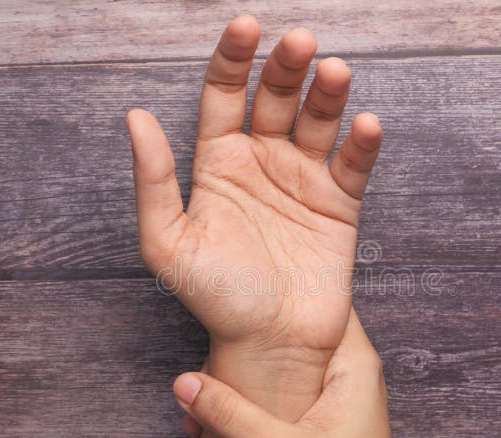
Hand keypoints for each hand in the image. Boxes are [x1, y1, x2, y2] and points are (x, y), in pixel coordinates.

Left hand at [126, 15, 382, 414]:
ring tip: (334, 71)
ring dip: (327, 94)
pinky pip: (354, 166)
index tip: (246, 26)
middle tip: (300, 43)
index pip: (223, 96)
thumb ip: (153, 180)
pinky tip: (365, 124)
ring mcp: (302, 182)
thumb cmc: (215, 298)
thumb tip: (135, 115)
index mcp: (217, 164)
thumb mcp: (168, 242)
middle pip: (274, 99)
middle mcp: (261, 164)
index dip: (233, 59)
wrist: (269, 344)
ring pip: (318, 122)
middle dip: (285, 67)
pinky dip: (361, 144)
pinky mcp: (339, 206)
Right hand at [174, 310, 429, 437]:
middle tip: (209, 353)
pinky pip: (285, 390)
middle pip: (294, 333)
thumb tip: (185, 383)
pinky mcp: (325, 414)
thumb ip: (232, 416)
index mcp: (353, 362)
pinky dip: (256, 400)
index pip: (321, 302)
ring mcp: (337, 392)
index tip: (241, 294)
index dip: (281, 295)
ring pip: (285, 365)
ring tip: (207, 398)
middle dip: (249, 344)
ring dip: (246, 378)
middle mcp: (349, 369)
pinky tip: (222, 423)